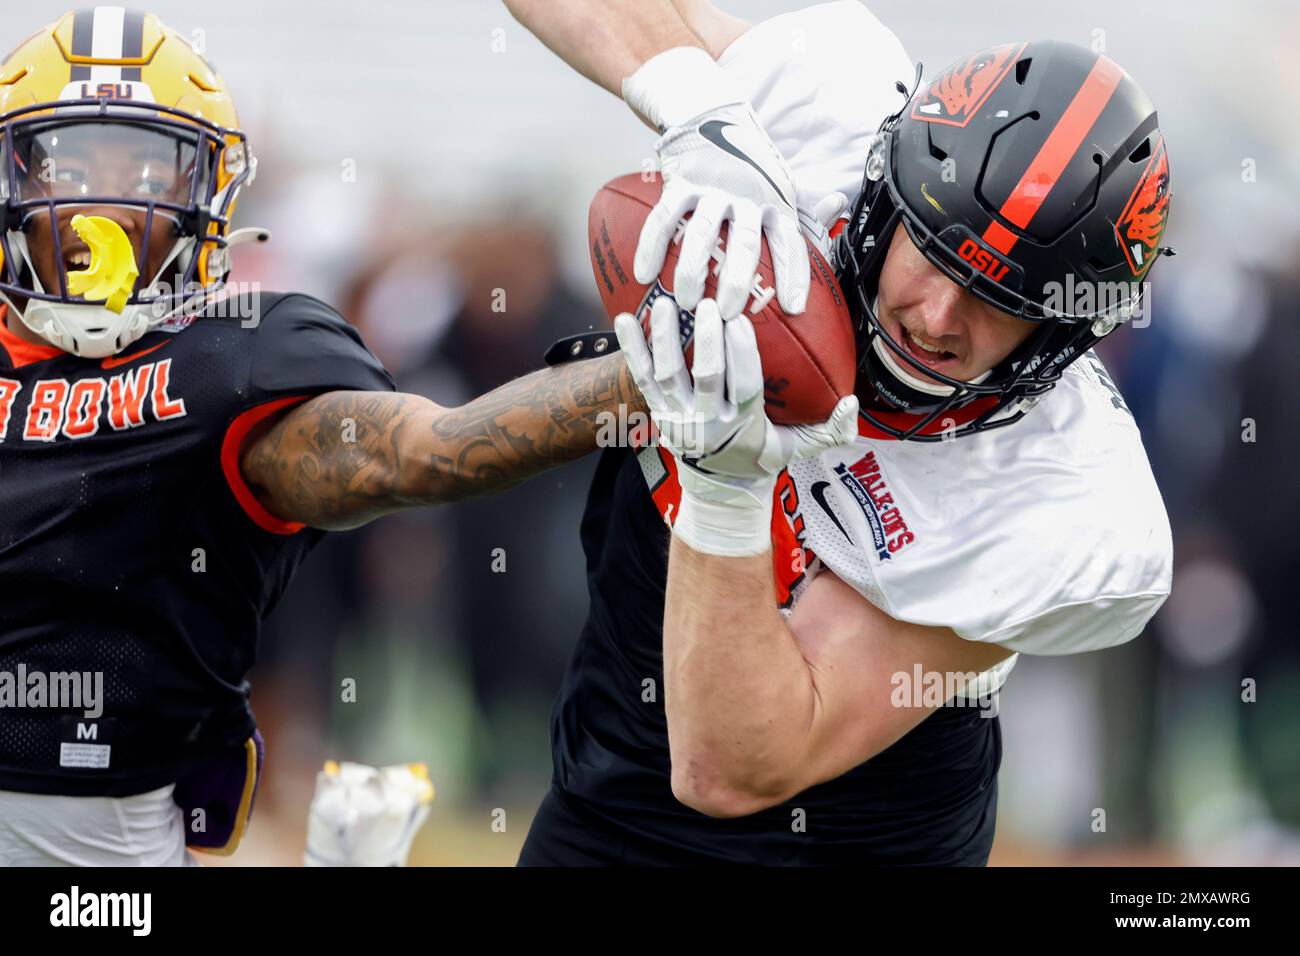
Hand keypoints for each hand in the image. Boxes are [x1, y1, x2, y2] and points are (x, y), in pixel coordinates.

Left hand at [615, 296, 858, 555]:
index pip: (744, 387)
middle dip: (705, 341)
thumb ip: (829, 430)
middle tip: (706, 304)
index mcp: (744, 426)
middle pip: (706, 378)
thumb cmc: (762, 456)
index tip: (740, 322)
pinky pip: (642, 378)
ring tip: (663, 303)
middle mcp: (708, 423)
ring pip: (668, 375)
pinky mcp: (657, 413)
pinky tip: (623, 319)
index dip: (741, 355)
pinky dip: (632, 349)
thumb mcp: (797, 449)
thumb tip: (852, 404)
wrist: (718, 488)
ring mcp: (678, 418)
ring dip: (664, 339)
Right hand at [622, 47, 808, 319]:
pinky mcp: (682, 183)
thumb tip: (837, 204)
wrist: (714, 117)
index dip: (794, 275)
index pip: (790, 242)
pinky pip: (664, 217)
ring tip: (686, 301)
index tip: (794, 307)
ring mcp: (712, 190)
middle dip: (735, 280)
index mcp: (775, 203)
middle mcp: (746, 197)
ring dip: (692, 269)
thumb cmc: (752, 167)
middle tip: (726, 312)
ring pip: (701, 233)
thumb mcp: (783, 186)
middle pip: (744, 243)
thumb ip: (807, 206)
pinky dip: (652, 246)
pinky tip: (644, 275)